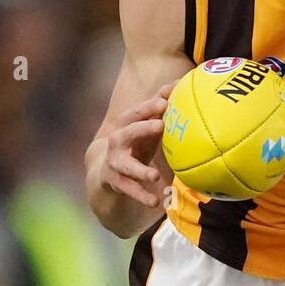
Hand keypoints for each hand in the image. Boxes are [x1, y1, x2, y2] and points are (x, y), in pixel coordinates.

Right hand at [96, 83, 176, 208]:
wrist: (105, 170)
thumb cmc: (135, 142)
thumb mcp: (145, 125)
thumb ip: (159, 106)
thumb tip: (179, 83)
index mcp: (125, 125)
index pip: (134, 113)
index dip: (148, 107)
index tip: (163, 103)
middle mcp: (116, 141)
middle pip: (126, 133)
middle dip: (142, 128)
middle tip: (160, 126)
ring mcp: (115, 162)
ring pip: (126, 166)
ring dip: (140, 170)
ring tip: (154, 176)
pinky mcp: (116, 182)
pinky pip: (129, 189)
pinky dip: (141, 195)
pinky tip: (155, 202)